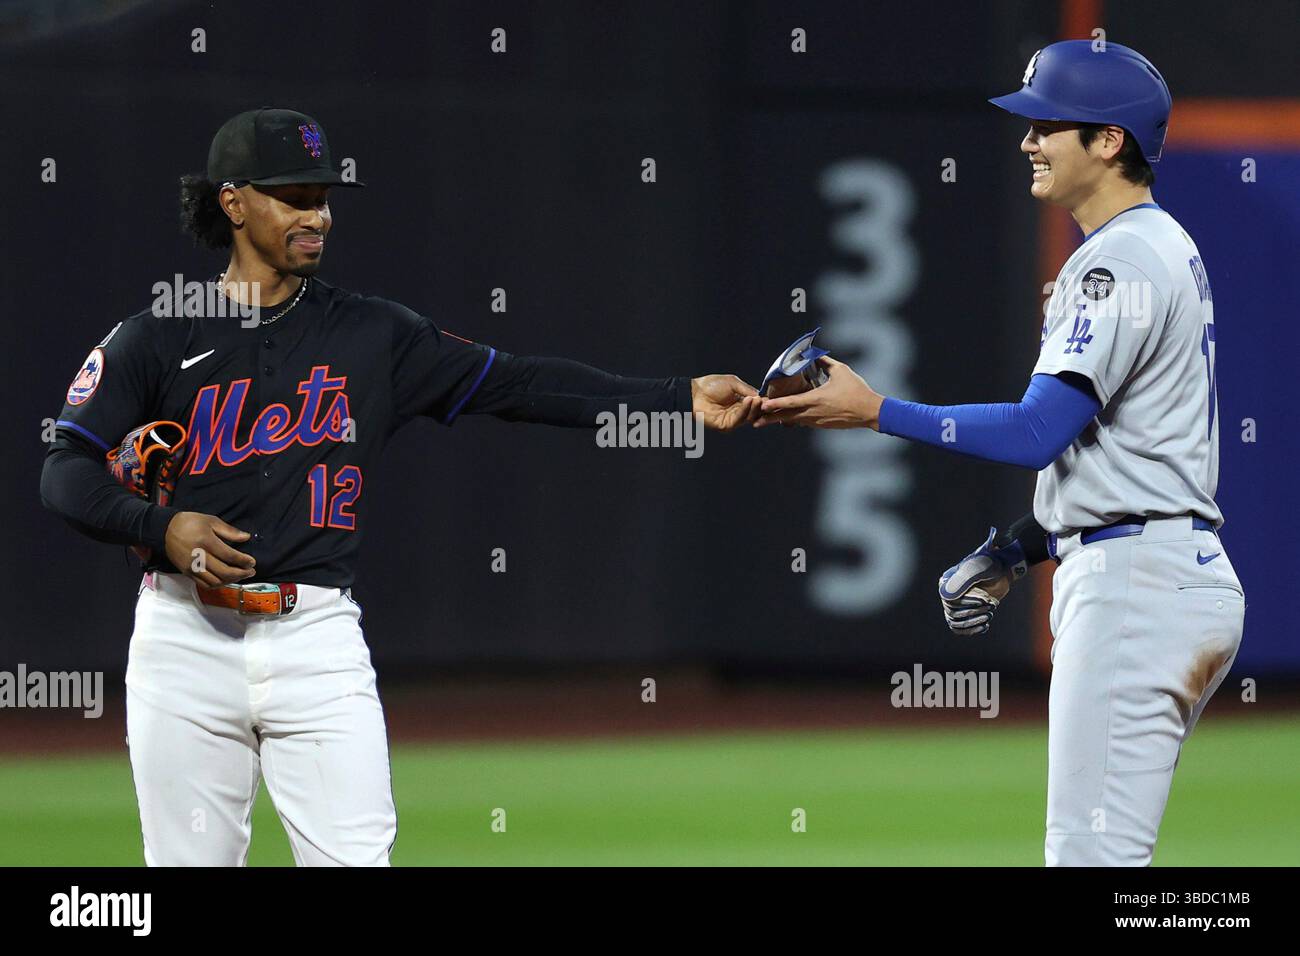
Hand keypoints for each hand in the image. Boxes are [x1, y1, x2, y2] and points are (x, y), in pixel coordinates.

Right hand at [164, 512, 256, 588]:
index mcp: (206, 542)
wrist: (165, 529)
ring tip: (241, 576)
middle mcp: (199, 557)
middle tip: (251, 571)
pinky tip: (226, 580)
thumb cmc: (190, 523)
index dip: (244, 561)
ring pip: (215, 581)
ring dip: (231, 581)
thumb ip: (230, 531)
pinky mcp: (187, 573)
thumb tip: (246, 538)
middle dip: (241, 573)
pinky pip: (204, 584)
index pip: (229, 556)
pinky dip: (218, 584)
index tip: (252, 562)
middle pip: (224, 572)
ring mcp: (192, 567)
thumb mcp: (211, 521)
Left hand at [691, 374, 761, 430]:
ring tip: (757, 399)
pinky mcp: (726, 426)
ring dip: (753, 408)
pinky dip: (744, 410)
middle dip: (760, 406)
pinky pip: (738, 419)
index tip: (770, 397)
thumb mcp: (733, 383)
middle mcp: (738, 412)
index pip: (755, 404)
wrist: (694, 392)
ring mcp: (732, 420)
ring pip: (748, 417)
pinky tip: (748, 401)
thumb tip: (761, 396)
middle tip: (765, 400)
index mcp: (740, 402)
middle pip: (754, 412)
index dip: (762, 401)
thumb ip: (747, 389)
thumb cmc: (710, 385)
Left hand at [754, 357, 882, 429]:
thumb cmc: (857, 390)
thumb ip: (825, 362)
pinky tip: (785, 419)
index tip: (762, 405)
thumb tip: (814, 354)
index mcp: (816, 399)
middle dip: (770, 418)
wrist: (870, 412)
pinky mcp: (822, 425)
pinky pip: (804, 422)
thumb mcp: (841, 371)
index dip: (775, 404)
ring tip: (764, 421)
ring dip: (780, 420)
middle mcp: (813, 413)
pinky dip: (794, 420)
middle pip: (787, 417)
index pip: (791, 402)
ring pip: (794, 421)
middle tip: (754, 421)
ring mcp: (817, 421)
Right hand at [937, 528, 1017, 635]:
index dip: (967, 604)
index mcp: (946, 584)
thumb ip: (963, 580)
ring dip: (973, 622)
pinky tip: (985, 625)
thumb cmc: (990, 566)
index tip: (985, 599)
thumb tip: (947, 596)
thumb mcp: (978, 569)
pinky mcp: (966, 613)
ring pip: (957, 623)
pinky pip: (962, 629)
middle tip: (991, 606)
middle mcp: (948, 596)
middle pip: (953, 614)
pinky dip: (973, 630)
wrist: (1001, 570)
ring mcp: (957, 605)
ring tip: (989, 615)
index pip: (950, 601)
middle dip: (974, 612)